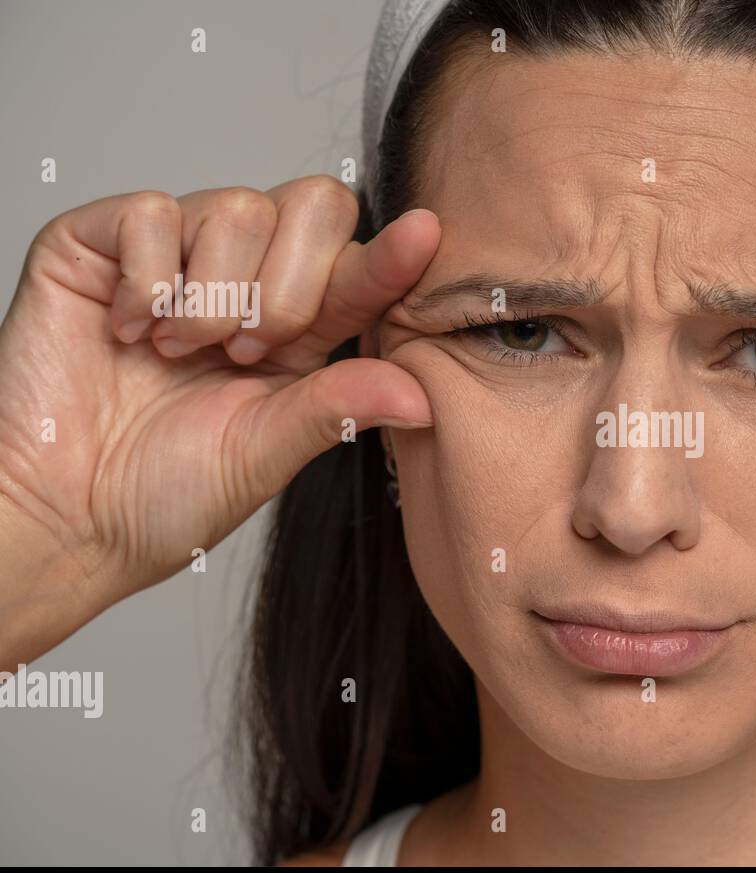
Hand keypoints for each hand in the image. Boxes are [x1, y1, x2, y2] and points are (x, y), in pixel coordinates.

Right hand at [0, 178, 440, 658]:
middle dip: (289, 287)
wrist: (61, 515)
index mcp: (297, 332)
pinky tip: (128, 330)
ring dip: (214, 295)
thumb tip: (424, 394)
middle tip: (245, 353)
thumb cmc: (160, 494)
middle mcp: (244, 281)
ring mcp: (174, 255)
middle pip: (312, 207)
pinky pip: (151, 211)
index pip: (358, 270)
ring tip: (178, 353)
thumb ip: (338, 409)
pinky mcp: (100, 243)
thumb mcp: (265, 454)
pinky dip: (146, 280)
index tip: (425, 235)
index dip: (392, 255)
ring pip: (237, 207)